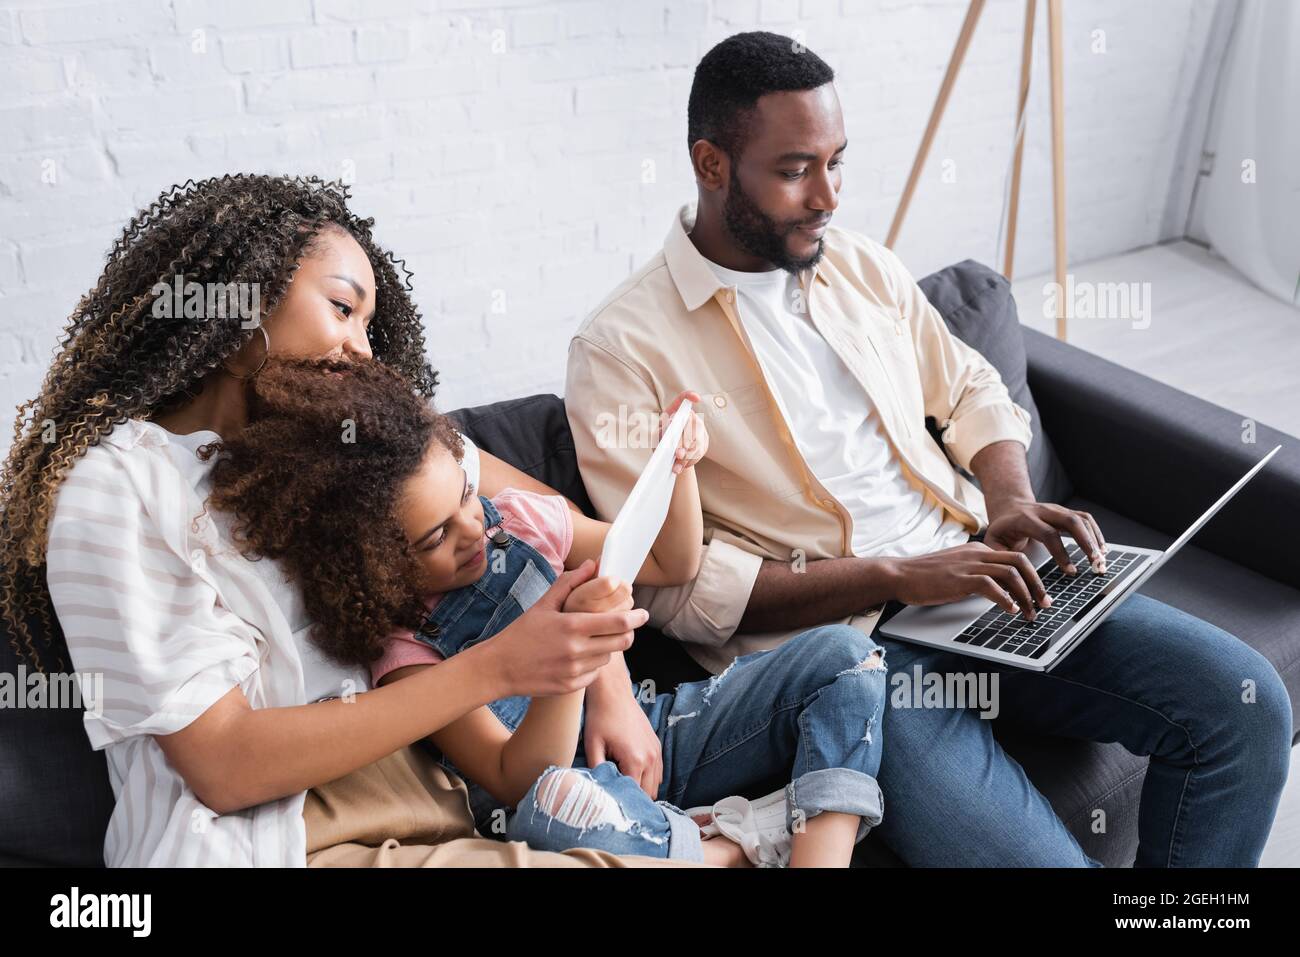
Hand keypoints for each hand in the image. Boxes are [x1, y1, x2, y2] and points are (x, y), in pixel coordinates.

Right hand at [478, 559, 647, 697]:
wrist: (499, 667)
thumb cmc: (522, 632)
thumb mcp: (544, 604)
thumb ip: (570, 583)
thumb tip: (593, 564)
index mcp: (572, 626)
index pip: (618, 622)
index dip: (636, 617)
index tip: (643, 613)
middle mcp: (576, 650)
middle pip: (621, 642)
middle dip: (628, 632)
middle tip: (627, 626)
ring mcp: (575, 671)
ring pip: (608, 657)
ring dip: (608, 647)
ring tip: (595, 639)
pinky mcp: (571, 687)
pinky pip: (595, 673)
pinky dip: (594, 663)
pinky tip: (581, 656)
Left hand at [583, 687, 663, 798]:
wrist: (613, 693)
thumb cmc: (601, 717)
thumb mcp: (593, 745)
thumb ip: (596, 770)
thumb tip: (597, 789)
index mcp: (635, 760)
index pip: (634, 795)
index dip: (622, 801)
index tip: (610, 802)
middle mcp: (651, 758)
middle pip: (648, 793)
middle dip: (633, 798)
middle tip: (616, 796)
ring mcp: (656, 752)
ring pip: (655, 785)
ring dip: (642, 788)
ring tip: (623, 786)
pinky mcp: (656, 746)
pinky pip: (658, 772)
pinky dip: (648, 778)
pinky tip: (632, 775)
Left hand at [662, 391, 708, 474]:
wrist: (668, 458)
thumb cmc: (659, 443)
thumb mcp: (655, 437)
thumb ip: (660, 431)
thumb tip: (669, 426)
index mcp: (675, 412)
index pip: (683, 399)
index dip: (690, 396)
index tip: (696, 398)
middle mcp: (690, 418)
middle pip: (693, 424)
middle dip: (685, 440)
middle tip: (677, 454)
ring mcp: (700, 430)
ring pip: (698, 441)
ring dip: (687, 455)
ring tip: (675, 467)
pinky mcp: (704, 443)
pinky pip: (699, 452)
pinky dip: (689, 461)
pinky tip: (679, 468)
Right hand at [884, 541, 1049, 619]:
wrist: (900, 574)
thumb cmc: (924, 576)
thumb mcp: (957, 570)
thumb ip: (977, 574)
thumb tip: (998, 591)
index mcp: (978, 550)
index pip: (1015, 558)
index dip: (1032, 578)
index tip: (1038, 596)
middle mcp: (977, 554)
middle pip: (1020, 562)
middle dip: (1037, 585)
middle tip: (1044, 604)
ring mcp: (969, 565)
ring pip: (1011, 574)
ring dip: (1026, 595)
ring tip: (1030, 613)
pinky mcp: (961, 579)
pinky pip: (993, 587)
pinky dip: (1006, 600)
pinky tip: (1010, 611)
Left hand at [984, 499, 1107, 574]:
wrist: (1008, 506)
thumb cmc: (1001, 529)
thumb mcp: (992, 542)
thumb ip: (1000, 559)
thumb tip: (1007, 581)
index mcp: (1025, 519)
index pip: (1048, 533)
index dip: (1061, 553)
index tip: (1071, 571)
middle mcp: (1044, 511)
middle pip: (1071, 521)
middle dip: (1086, 542)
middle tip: (1096, 563)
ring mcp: (1057, 509)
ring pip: (1081, 519)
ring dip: (1095, 539)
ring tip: (1102, 561)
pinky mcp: (1065, 512)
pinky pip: (1086, 519)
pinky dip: (1096, 533)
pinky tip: (1102, 550)